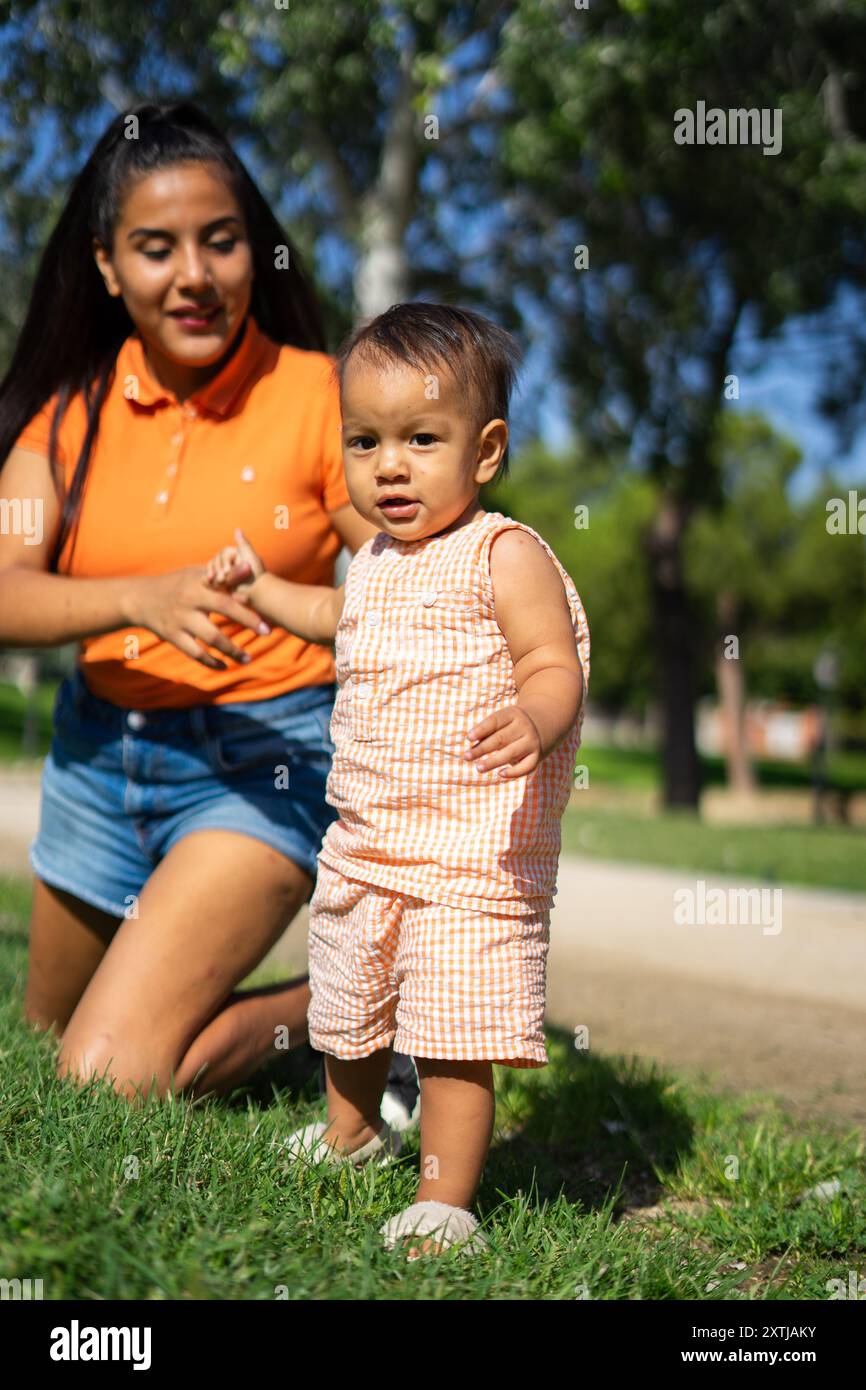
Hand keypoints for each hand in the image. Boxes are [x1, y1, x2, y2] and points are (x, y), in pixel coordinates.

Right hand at [124, 564, 271, 670]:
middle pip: (223, 612)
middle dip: (247, 622)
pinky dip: (212, 662)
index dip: (248, 601)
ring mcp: (180, 620)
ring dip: (232, 650)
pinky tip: (225, 666)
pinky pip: (196, 654)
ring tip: (249, 659)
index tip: (267, 610)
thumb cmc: (177, 584)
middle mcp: (190, 601)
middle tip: (268, 632)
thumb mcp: (196, 574)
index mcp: (198, 584)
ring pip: (211, 639)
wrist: (140, 599)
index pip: (228, 592)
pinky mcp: (172, 636)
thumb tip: (250, 569)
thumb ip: (222, 575)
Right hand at [205, 528, 264, 596]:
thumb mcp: (250, 556)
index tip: (227, 571)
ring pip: (213, 568)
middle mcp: (232, 561)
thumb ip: (243, 543)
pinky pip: (212, 576)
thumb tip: (237, 529)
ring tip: (220, 582)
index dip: (224, 562)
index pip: (224, 553)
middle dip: (219, 569)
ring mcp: (226, 571)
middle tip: (223, 579)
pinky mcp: (223, 580)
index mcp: (238, 554)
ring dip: (215, 574)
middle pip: (217, 560)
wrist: (255, 593)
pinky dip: (210, 578)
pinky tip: (210, 581)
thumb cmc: (255, 574)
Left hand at [463, 705, 542, 778]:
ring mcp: (532, 742)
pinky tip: (500, 774)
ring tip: (478, 768)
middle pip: (500, 739)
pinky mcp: (537, 757)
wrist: (542, 725)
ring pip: (511, 753)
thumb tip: (472, 743)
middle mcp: (524, 727)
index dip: (481, 729)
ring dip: (493, 762)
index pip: (495, 721)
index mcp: (513, 714)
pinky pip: (525, 767)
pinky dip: (513, 772)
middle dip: (482, 749)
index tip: (468, 738)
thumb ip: (488, 730)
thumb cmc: (511, 725)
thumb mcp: (502, 720)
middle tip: (466, 757)